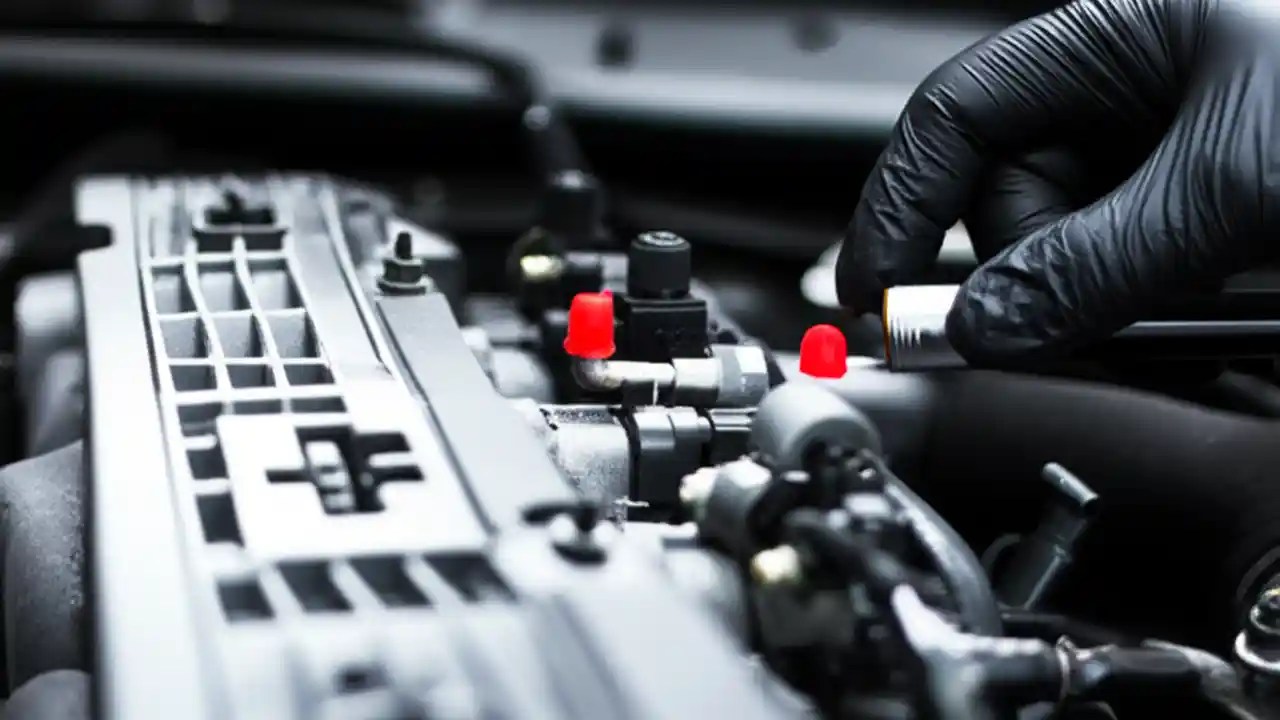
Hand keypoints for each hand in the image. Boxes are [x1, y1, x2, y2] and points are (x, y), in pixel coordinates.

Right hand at [835, 0, 1279, 365]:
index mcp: (1109, 42)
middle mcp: (1121, 98)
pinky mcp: (1191, 220)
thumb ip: (1093, 266)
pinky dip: (1141, 319)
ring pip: (1059, 256)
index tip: (874, 292)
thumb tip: (980, 325)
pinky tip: (1201, 322)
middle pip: (1003, 203)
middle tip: (1068, 327)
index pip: (953, 116)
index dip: (899, 204)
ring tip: (1191, 315)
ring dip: (1099, 306)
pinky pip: (1120, 283)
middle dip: (1028, 273)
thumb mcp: (1228, 186)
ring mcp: (1155, 162)